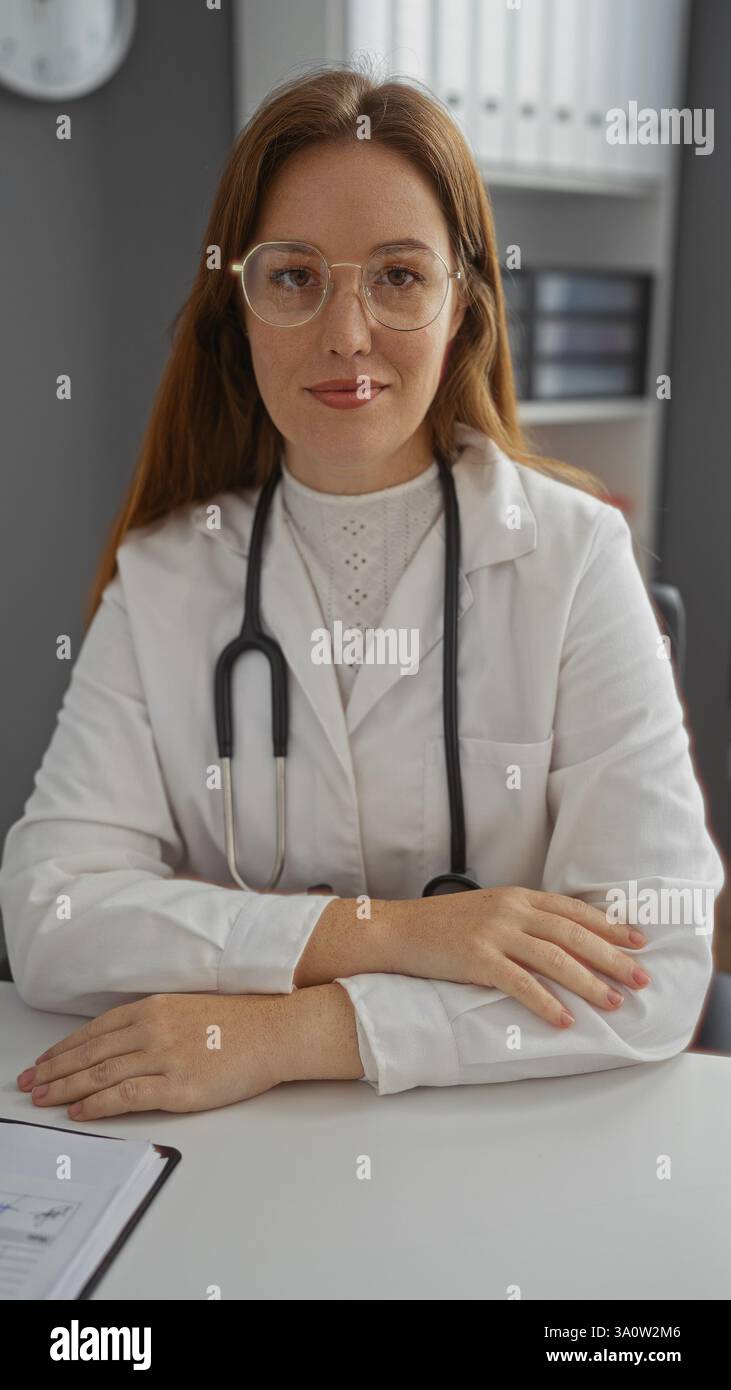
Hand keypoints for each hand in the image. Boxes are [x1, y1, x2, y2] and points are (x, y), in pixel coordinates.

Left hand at [16, 993, 289, 1120]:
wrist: (275, 1031)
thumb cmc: (240, 1022)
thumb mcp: (187, 1009)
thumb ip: (154, 1021)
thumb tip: (121, 1042)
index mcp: (152, 1008)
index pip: (94, 1031)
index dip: (64, 1049)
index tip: (44, 1061)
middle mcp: (152, 1029)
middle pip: (89, 1053)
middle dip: (53, 1070)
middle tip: (30, 1083)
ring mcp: (163, 1057)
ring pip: (99, 1075)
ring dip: (65, 1088)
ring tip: (44, 1099)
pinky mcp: (177, 1086)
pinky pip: (124, 1097)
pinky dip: (96, 1105)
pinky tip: (80, 1111)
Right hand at [388, 886, 650, 1029]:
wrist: (396, 930)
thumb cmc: (441, 926)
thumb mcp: (488, 910)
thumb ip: (521, 918)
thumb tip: (559, 938)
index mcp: (516, 897)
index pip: (573, 910)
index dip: (609, 926)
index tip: (638, 941)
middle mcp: (510, 910)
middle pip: (573, 933)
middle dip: (612, 956)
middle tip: (641, 977)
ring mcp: (494, 933)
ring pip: (554, 958)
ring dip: (588, 982)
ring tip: (613, 1002)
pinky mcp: (476, 959)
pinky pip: (520, 983)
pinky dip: (546, 1002)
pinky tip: (564, 1019)